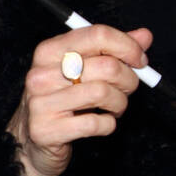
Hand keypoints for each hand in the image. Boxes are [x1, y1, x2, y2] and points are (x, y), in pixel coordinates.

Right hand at [7, 25, 152, 175]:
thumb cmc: (61, 101)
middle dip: (129, 80)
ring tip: (114, 108)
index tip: (139, 60)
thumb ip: (112, 51)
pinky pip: (95, 123)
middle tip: (128, 89)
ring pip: (102, 93)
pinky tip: (101, 124)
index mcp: (49, 52)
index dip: (128, 46)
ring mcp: (40, 103)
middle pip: (106, 66)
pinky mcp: (46, 130)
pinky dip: (108, 125)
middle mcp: (40, 75)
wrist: (32, 141)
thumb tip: (143, 36)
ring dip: (119, 103)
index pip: (96, 34)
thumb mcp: (83, 70)